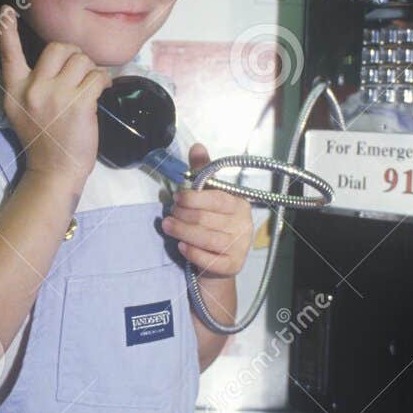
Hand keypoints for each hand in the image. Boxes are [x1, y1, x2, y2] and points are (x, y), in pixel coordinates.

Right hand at [0, 4, 110, 186]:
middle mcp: (33, 90)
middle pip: (58, 48)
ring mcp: (55, 96)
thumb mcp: (23, 111)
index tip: (6, 11)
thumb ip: (31, 86)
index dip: (7, 32)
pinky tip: (101, 90)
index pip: (9, 55)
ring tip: (90, 86)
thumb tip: (56, 62)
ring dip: (91, 70)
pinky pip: (97, 76)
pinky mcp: (78, 104)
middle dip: (74, 54)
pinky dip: (103, 81)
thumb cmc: (44, 141)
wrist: (55, 171)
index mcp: (15, 91)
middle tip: (79, 72)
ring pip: (81, 60)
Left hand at [161, 143, 254, 275]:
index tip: (176, 199)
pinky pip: (209, 259)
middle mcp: (244, 225)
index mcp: (240, 205)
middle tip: (169, 215)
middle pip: (207, 219)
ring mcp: (240, 247)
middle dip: (182, 216)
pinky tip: (181, 246)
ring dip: (182, 232)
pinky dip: (192, 252)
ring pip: (206, 239)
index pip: (217, 199)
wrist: (218, 264)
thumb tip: (197, 146)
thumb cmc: (211, 225)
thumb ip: (202, 173)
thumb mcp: (207, 197)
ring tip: (167, 227)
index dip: (193, 199)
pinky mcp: (233, 265)